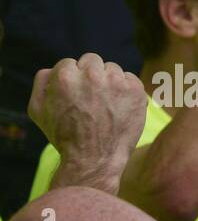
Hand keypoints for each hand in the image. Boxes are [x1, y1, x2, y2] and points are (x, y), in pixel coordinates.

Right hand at [29, 53, 146, 189]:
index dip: (72, 80)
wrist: (94, 159)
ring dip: (109, 82)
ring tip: (105, 105)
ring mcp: (116, 82)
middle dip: (90, 76)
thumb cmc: (64, 136)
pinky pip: (130, 79)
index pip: (70, 63)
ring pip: (112, 69)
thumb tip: (54, 69)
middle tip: (91, 99)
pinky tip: (120, 106)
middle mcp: (91, 75)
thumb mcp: (38, 109)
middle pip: (92, 61)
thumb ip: (42, 82)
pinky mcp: (135, 91)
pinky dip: (126, 90)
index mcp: (65, 75)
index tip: (76, 95)